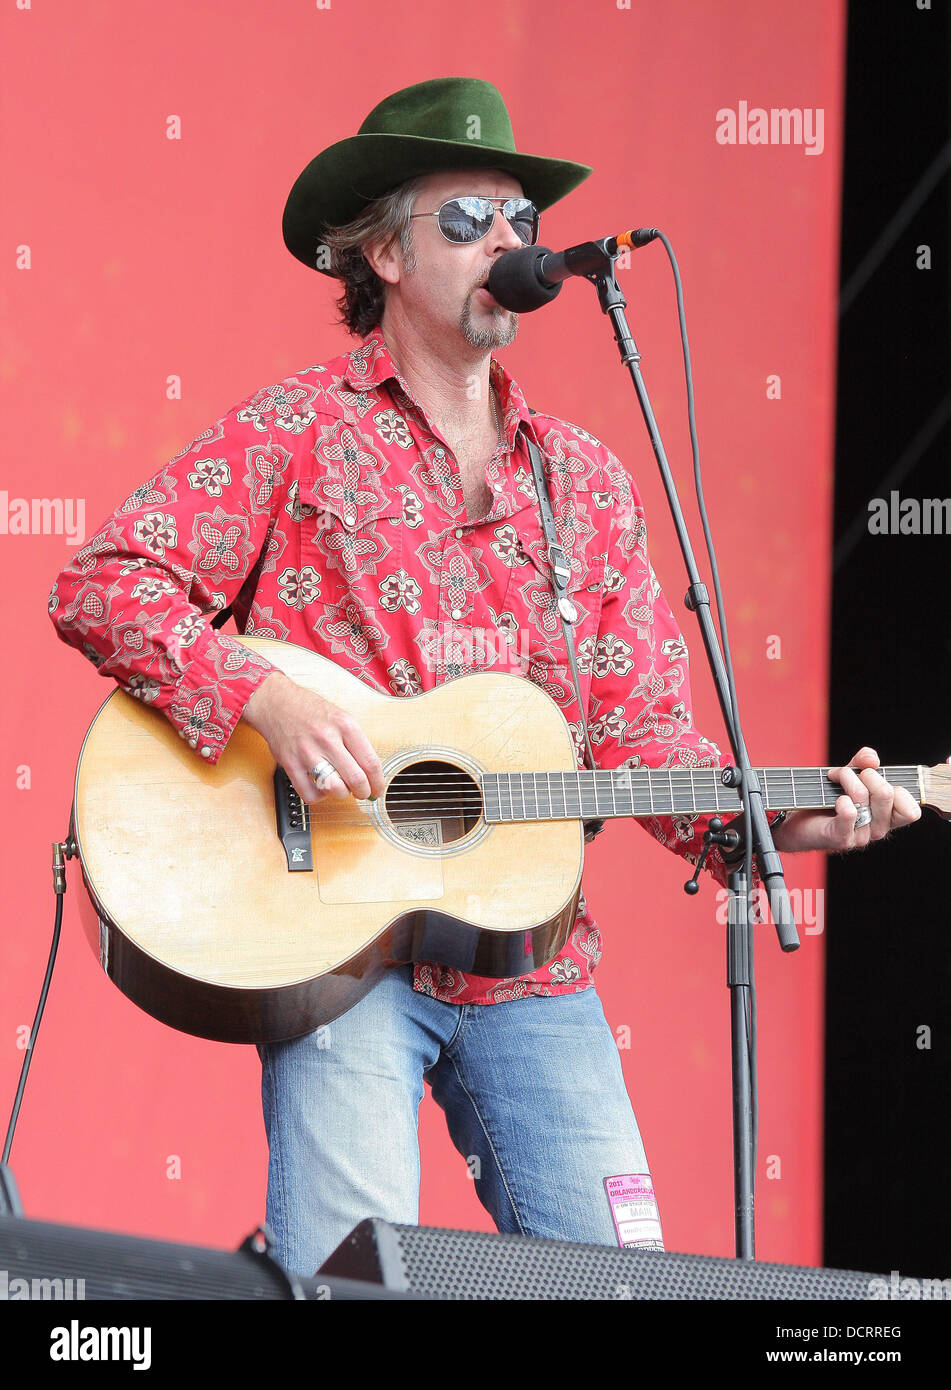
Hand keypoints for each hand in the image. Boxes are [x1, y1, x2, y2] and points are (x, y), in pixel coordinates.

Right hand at [241, 670, 384, 805]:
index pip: (370, 762)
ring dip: (342, 793)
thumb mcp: (341, 717)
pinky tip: (321, 787)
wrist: (277, 703)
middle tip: (362, 793)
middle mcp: (328, 739)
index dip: (378, 782)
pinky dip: (319, 797)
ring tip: (340, 786)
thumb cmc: (311, 711)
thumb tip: (371, 773)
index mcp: (346, 725)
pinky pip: (310, 794)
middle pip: (356, 779)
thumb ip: (356, 743)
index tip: (377, 790)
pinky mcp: (290, 764)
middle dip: (363, 792)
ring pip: (335, 789)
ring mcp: (308, 752)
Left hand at [772, 746, 920, 853]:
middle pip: (886, 794)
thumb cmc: (827, 799)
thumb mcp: (851, 776)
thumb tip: (871, 758)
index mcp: (887, 817)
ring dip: (846, 779)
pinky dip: (841, 801)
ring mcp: (860, 836)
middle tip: (847, 773)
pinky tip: (835, 800)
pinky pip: (849, 814)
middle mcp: (878, 829)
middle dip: (865, 773)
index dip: (898, 789)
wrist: (797, 821)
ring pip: (864, 797)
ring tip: (834, 778)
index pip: (911, 811)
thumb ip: (864, 763)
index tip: (875, 779)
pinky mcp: (840, 838)